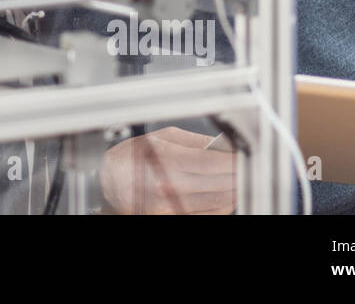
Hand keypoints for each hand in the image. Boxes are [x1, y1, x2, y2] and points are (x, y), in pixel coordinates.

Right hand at [99, 126, 236, 213]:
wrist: (108, 185)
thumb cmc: (131, 157)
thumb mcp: (159, 138)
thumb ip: (193, 141)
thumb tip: (222, 144)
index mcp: (166, 160)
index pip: (214, 162)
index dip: (234, 159)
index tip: (244, 155)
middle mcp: (170, 186)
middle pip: (221, 183)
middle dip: (238, 174)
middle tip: (246, 166)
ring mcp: (173, 206)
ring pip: (219, 201)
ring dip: (235, 190)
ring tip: (239, 179)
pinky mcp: (175, 217)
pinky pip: (210, 214)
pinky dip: (224, 205)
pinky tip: (227, 194)